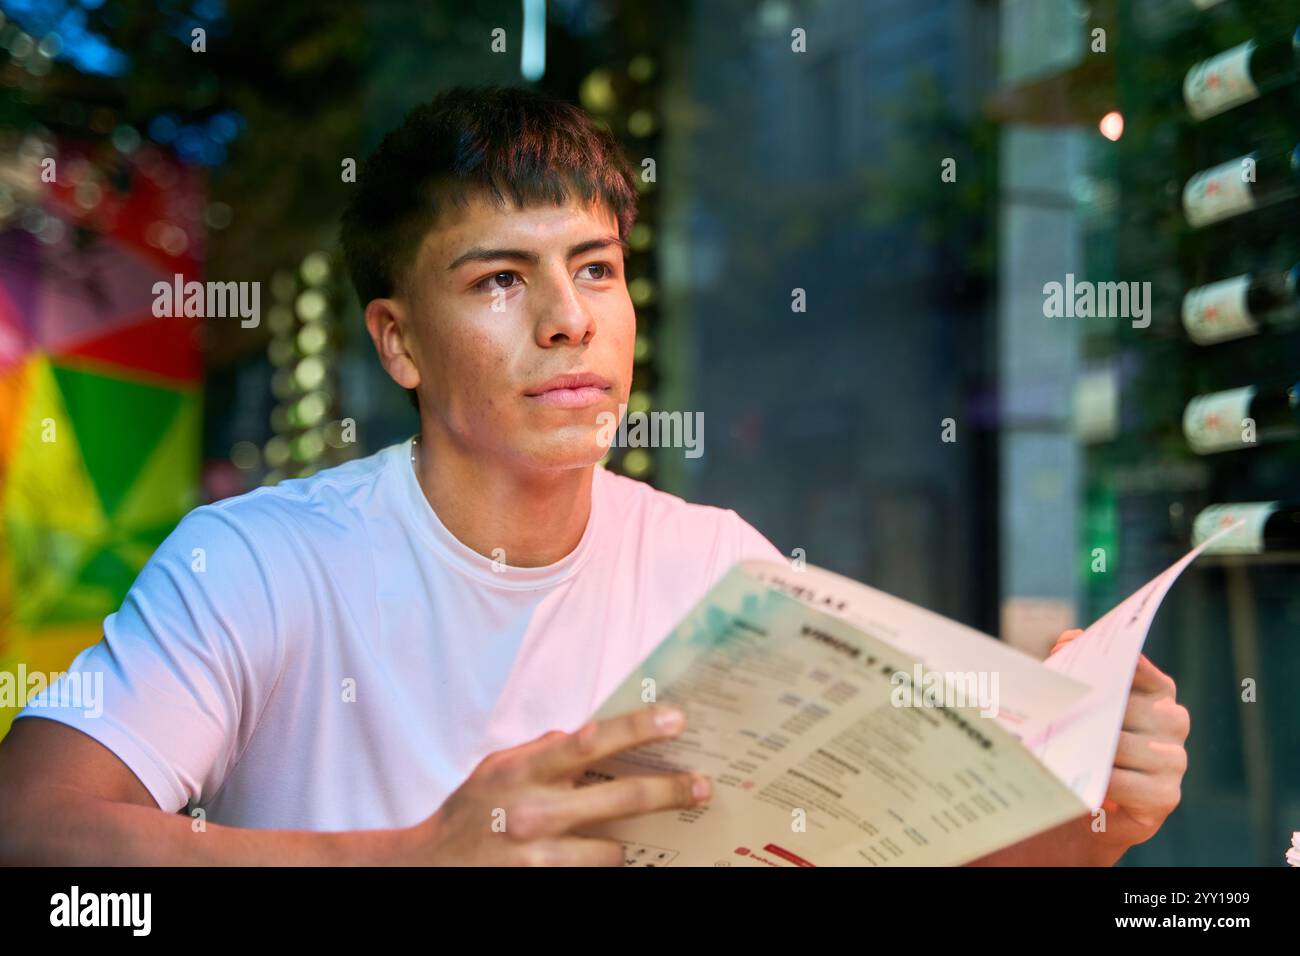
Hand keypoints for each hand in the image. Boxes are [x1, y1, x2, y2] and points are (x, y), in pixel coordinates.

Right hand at [396, 704, 710, 865]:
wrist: (427, 869)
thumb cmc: (468, 813)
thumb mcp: (496, 769)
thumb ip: (540, 751)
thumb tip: (582, 734)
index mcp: (523, 770)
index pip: (590, 741)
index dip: (637, 728)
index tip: (676, 719)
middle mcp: (535, 812)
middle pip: (621, 799)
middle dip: (670, 791)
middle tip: (702, 786)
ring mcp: (540, 856)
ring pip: (613, 850)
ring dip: (622, 843)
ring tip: (618, 837)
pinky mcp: (543, 883)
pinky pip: (592, 877)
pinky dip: (598, 866)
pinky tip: (591, 858)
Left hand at [1049, 628, 1190, 862]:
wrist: (1087, 807)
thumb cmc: (1082, 746)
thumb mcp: (1076, 704)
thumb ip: (1074, 668)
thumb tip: (1070, 640)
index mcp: (1158, 690)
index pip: (1133, 666)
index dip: (1098, 663)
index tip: (1065, 658)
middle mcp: (1173, 720)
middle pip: (1123, 707)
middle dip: (1082, 710)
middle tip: (1047, 711)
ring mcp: (1174, 759)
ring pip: (1119, 746)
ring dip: (1083, 748)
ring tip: (1051, 746)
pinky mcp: (1166, 795)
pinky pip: (1122, 782)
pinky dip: (1094, 781)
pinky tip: (1074, 780)